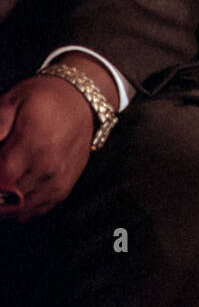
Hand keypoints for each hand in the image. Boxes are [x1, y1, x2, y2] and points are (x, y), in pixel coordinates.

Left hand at [0, 71, 99, 222]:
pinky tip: (14, 199)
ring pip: (22, 207)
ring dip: (7, 203)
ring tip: (3, 189)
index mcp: (33, 140)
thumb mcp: (13, 100)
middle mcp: (48, 163)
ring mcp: (58, 178)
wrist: (82, 99)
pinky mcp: (65, 185)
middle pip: (9, 195)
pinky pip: (39, 208)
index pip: (1, 175)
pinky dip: (22, 209)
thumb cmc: (46, 97)